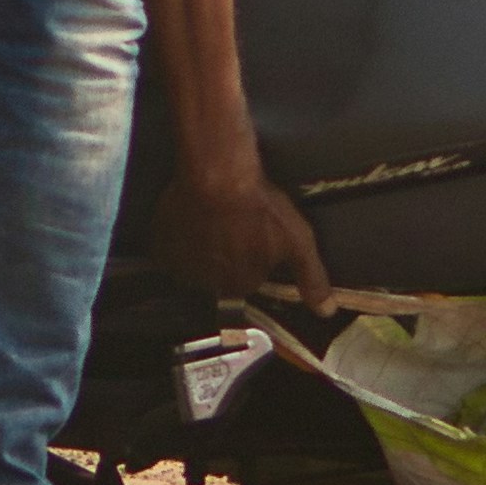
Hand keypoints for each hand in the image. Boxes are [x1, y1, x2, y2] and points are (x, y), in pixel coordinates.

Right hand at [169, 163, 334, 310]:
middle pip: (217, 274)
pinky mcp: (159, 243)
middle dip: (226, 254)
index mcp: (237, 285)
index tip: (254, 235)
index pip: (245, 281)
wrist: (216, 172)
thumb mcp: (297, 241)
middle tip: (234, 224)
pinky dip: (178, 237)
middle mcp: (204, 283)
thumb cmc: (260, 206)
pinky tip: (191, 217)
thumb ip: (311, 278)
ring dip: (201, 246)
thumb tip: (326, 312)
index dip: (252, 257)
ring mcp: (179, 264)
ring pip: (193, 262)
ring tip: (212, 218)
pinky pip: (169, 248)